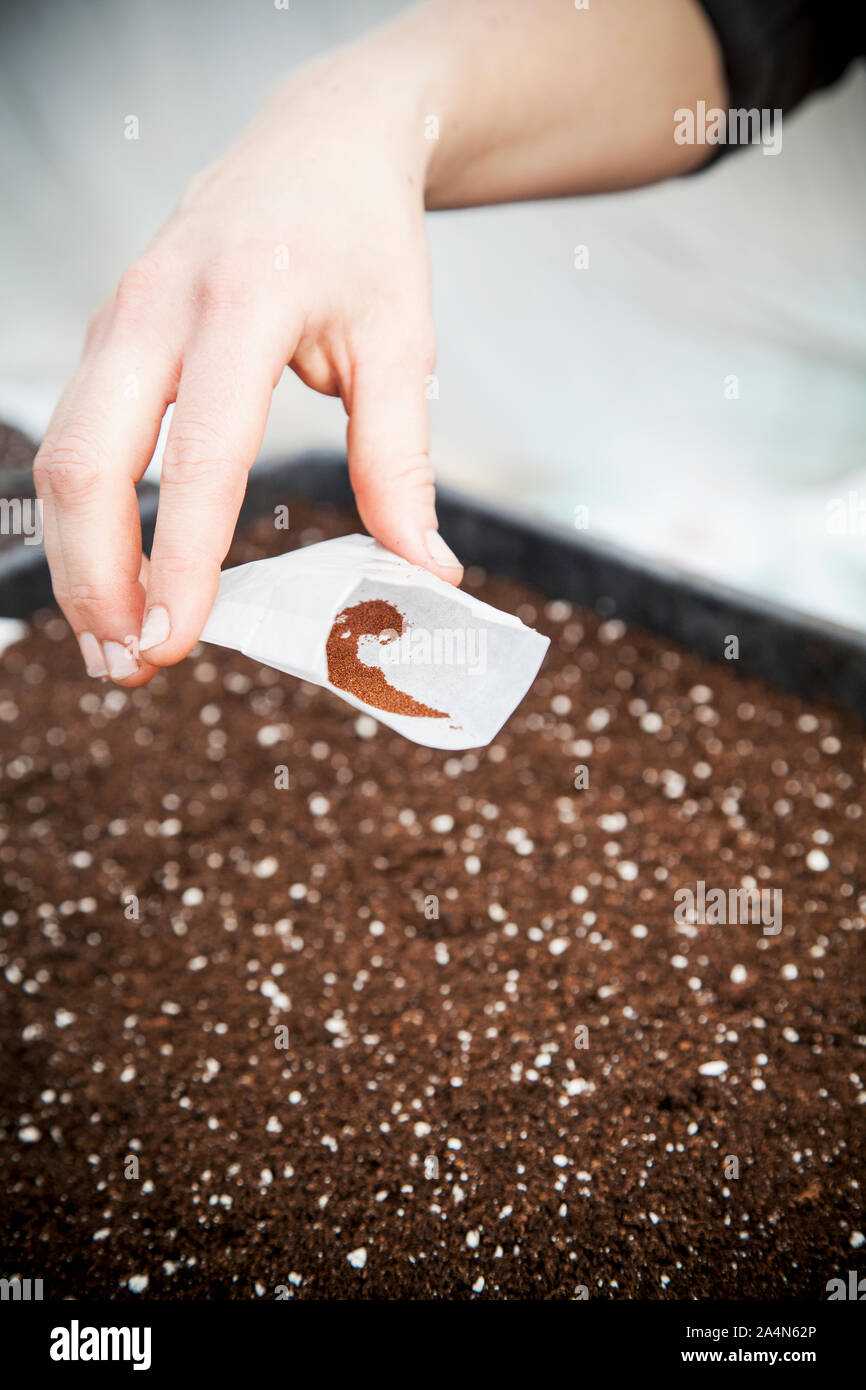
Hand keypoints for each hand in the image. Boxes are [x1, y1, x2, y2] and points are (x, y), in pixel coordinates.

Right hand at [35, 50, 461, 685]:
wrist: (317, 142)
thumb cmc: (363, 239)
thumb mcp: (401, 342)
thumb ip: (401, 461)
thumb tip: (425, 573)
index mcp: (244, 302)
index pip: (199, 453)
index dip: (180, 558)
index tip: (176, 640)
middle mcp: (158, 305)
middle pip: (91, 460)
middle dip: (99, 579)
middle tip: (131, 667)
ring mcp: (119, 317)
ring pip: (63, 457)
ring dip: (76, 565)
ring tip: (111, 651)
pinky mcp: (107, 336)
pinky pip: (73, 439)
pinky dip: (80, 523)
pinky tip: (108, 583)